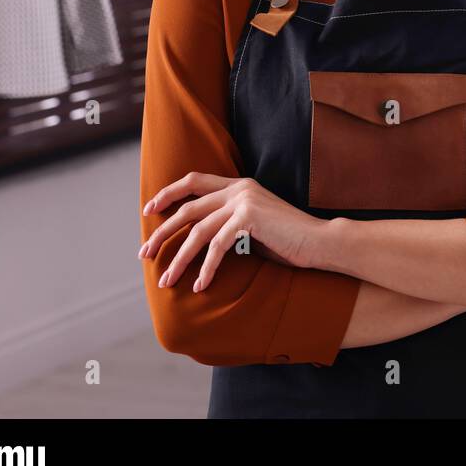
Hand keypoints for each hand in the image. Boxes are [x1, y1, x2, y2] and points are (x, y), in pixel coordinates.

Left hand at [138, 173, 326, 291]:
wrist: (321, 242)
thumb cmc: (290, 241)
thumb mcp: (254, 228)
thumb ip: (229, 225)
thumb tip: (200, 241)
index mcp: (240, 185)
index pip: (194, 180)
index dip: (168, 193)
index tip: (149, 211)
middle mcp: (239, 188)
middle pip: (187, 208)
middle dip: (162, 233)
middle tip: (145, 254)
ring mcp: (244, 201)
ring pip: (197, 231)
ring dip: (179, 258)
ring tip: (167, 280)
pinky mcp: (250, 218)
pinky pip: (217, 246)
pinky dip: (206, 268)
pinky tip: (200, 285)